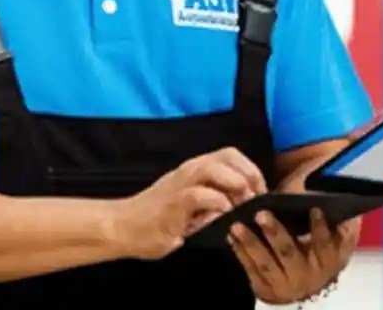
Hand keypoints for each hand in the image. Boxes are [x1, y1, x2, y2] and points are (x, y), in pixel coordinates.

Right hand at [117, 147, 266, 259]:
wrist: (122, 227)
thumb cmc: (157, 219)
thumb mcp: (191, 207)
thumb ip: (213, 202)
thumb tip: (242, 207)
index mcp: (194, 169)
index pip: (230, 155)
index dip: (251, 170)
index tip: (260, 192)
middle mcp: (189, 171)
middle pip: (228, 156)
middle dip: (249, 175)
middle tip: (256, 198)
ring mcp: (179, 184)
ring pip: (214, 168)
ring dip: (235, 185)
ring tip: (243, 204)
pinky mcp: (173, 202)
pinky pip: (200, 195)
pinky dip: (217, 203)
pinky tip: (223, 216)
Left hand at [228, 208, 358, 304]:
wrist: (307, 281)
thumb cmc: (320, 247)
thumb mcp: (334, 235)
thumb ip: (332, 218)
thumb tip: (323, 196)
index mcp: (329, 260)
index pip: (325, 244)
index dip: (320, 228)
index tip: (314, 208)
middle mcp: (308, 276)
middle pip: (290, 253)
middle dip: (275, 233)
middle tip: (261, 214)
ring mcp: (286, 285)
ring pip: (266, 264)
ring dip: (251, 243)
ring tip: (237, 225)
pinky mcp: (266, 289)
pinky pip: (251, 271)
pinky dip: (240, 253)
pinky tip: (231, 237)